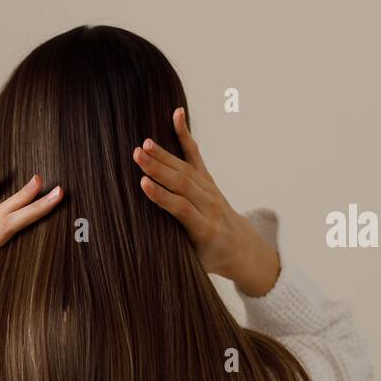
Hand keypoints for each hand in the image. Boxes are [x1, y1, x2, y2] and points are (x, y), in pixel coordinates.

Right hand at [132, 108, 279, 296]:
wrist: (243, 248)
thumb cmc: (211, 259)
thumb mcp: (194, 265)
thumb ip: (175, 253)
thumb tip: (141, 256)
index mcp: (205, 229)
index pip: (181, 209)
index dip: (162, 197)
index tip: (143, 185)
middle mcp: (210, 206)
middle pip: (183, 184)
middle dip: (159, 168)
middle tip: (137, 155)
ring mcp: (211, 190)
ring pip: (186, 169)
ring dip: (163, 155)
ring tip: (144, 144)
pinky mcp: (208, 180)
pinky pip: (195, 155)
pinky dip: (185, 135)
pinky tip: (176, 116)